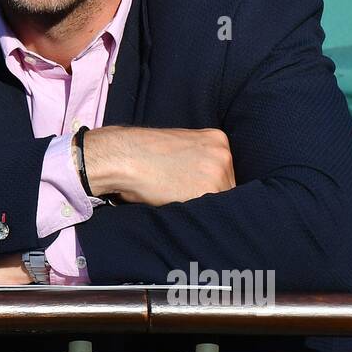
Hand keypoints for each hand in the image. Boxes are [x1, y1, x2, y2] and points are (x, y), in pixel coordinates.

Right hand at [83, 126, 234, 205]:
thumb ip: (200, 159)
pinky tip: (177, 202)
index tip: (191, 187)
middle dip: (209, 194)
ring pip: (221, 201)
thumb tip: (204, 181)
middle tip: (181, 192)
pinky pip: (210, 211)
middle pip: (228, 186)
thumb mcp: (181, 146)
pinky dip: (197, 213)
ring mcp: (219, 172)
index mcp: (218, 138)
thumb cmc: (143, 153)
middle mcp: (224, 153)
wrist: (124, 156)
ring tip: (176, 196)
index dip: (208, 183)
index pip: (226, 171)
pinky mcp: (208, 191)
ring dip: (204, 205)